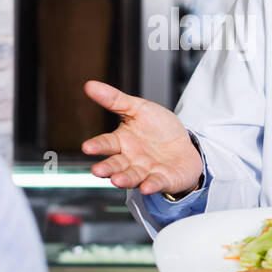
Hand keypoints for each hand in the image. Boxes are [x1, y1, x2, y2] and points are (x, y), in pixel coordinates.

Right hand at [81, 80, 203, 194]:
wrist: (185, 144)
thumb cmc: (158, 128)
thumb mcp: (138, 108)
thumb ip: (115, 100)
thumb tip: (89, 85)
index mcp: (122, 142)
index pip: (106, 144)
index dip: (97, 146)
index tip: (87, 147)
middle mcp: (130, 160)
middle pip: (116, 164)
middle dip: (107, 168)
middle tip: (97, 171)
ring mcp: (146, 172)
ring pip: (133, 176)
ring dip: (124, 179)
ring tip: (117, 180)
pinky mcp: (163, 180)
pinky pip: (156, 183)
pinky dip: (151, 185)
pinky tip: (146, 186)